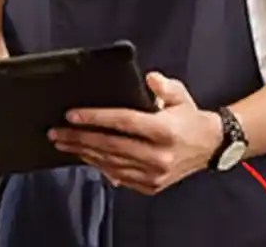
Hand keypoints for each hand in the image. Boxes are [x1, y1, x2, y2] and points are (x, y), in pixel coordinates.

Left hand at [49, 71, 222, 194]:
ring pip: (110, 162)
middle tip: (55, 131)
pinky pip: (118, 175)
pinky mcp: (151, 185)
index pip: (122, 122)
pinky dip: (98, 165)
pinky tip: (83, 156)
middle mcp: (159, 155)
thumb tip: (148, 79)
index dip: (94, 118)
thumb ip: (163, 86)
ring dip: (82, 152)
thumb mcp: (180, 95)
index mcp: (165, 131)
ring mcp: (154, 174)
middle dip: (78, 138)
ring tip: (62, 143)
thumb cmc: (189, 118)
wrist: (210, 146)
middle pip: (109, 145)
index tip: (71, 114)